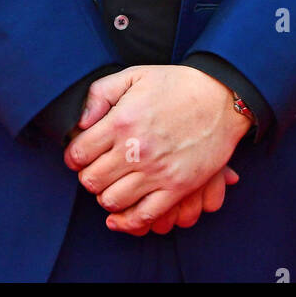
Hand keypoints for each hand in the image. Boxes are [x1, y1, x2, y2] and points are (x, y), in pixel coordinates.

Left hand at [63, 64, 250, 234]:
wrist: (222, 97)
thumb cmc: (176, 84)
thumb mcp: (134, 75)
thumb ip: (100, 93)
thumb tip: (80, 121)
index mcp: (121, 121)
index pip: (79, 154)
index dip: (74, 156)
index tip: (80, 154)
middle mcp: (136, 149)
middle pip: (92, 181)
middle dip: (88, 176)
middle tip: (96, 168)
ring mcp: (157, 172)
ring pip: (112, 201)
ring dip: (106, 195)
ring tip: (112, 184)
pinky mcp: (177, 188)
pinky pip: (143, 216)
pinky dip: (127, 221)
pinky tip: (121, 215)